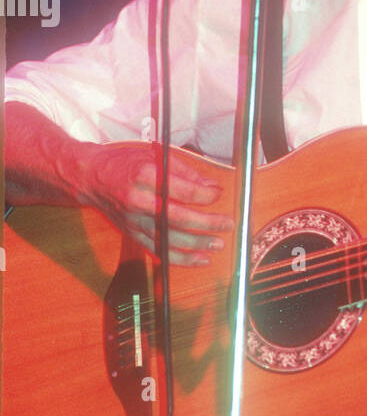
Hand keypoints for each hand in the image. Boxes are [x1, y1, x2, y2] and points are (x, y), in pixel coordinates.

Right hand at [80, 142, 233, 266]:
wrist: (90, 178)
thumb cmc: (124, 163)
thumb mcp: (155, 156)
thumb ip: (186, 173)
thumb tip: (212, 188)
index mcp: (143, 175)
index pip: (181, 190)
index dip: (204, 194)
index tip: (218, 194)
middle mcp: (137, 200)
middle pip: (177, 217)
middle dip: (206, 223)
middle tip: (227, 224)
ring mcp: (133, 220)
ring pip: (168, 238)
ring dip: (196, 245)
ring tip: (217, 245)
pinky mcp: (132, 234)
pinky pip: (158, 249)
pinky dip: (180, 257)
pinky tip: (199, 259)